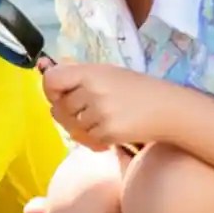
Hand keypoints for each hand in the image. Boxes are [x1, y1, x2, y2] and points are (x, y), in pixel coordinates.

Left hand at [42, 62, 174, 147]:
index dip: (50, 91)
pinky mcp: (108, 132)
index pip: (52, 80)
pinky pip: (87, 140)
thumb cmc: (135, 89)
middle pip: (59, 109)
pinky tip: (108, 134)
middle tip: (84, 114)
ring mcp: (100, 112)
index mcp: (90, 72)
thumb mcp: (106, 73)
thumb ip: (78, 77)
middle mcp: (93, 90)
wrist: (168, 109)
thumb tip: (45, 72)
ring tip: (101, 123)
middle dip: (68, 114)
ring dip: (82, 129)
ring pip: (72, 127)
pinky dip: (94, 140)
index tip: (60, 96)